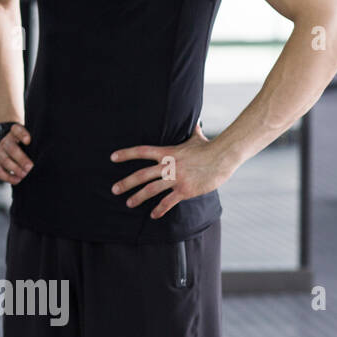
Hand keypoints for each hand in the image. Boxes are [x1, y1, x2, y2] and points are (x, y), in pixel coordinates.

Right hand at [0, 124, 32, 184]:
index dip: (22, 134)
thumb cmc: (26, 144)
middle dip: (21, 158)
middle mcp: (6, 142)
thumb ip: (37, 142)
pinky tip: (17, 180)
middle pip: (10, 148)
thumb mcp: (30, 138)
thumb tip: (50, 152)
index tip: (28, 141)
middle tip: (30, 167)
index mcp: (14, 133)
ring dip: (15, 169)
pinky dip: (7, 177)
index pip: (16, 130)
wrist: (10, 146)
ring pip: (4, 160)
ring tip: (25, 175)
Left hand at [110, 123, 234, 218]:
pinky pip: (168, 202)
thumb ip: (191, 131)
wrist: (224, 157)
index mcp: (167, 152)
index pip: (141, 151)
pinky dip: (160, 209)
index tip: (112, 157)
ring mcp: (176, 178)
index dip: (126, 154)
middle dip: (126, 183)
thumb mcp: (197, 137)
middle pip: (141, 175)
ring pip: (151, 189)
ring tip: (129, 203)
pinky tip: (153, 215)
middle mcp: (169, 165)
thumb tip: (195, 121)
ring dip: (138, 197)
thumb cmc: (210, 147)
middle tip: (114, 190)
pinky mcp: (186, 190)